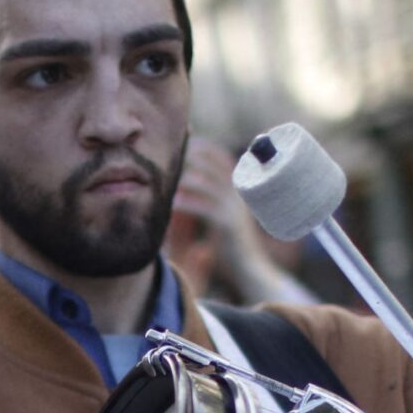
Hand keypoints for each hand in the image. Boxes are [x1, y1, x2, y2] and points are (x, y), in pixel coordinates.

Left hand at [170, 137, 271, 297]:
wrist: (249, 271)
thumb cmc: (230, 246)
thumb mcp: (220, 217)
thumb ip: (207, 200)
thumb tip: (184, 183)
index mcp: (239, 189)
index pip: (222, 158)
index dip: (204, 147)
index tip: (183, 141)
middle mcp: (239, 194)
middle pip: (213, 165)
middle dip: (191, 156)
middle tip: (167, 153)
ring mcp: (235, 208)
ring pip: (207, 183)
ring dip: (185, 177)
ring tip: (164, 175)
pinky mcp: (227, 225)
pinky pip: (204, 208)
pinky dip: (186, 203)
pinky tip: (170, 202)